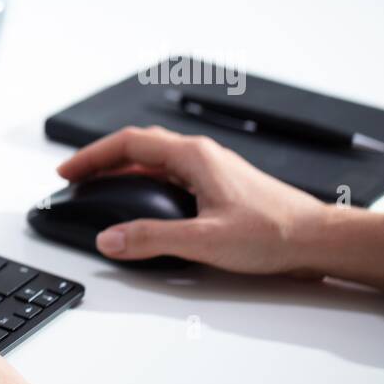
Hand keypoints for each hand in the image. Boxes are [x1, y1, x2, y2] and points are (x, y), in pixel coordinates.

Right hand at [57, 126, 383, 290]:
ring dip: (121, 170)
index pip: (129, 144)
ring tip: (98, 188)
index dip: (91, 156)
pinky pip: (169, 175)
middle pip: (138, 147)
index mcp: (194, 157)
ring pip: (154, 160)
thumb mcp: (203, 239)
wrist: (317, 239)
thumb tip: (109, 239)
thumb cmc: (274, 231)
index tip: (67, 171)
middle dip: (100, 160)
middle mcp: (201, 157)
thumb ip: (150, 239)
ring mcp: (211, 170)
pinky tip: (140, 203)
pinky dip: (143, 182)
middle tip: (74, 177)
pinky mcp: (218, 186)